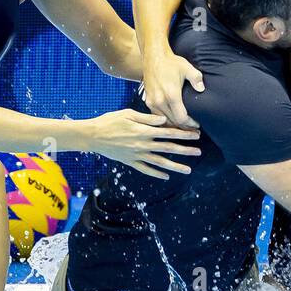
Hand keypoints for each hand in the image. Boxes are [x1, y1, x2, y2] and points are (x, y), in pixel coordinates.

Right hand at [84, 109, 200, 178]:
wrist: (92, 135)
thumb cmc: (109, 121)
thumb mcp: (128, 114)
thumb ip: (147, 118)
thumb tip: (164, 119)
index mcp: (143, 131)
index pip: (168, 132)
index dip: (184, 134)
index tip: (196, 135)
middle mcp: (142, 144)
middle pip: (168, 148)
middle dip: (185, 150)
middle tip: (199, 151)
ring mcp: (136, 155)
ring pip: (160, 162)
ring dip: (175, 166)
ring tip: (188, 169)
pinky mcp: (130, 161)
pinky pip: (145, 169)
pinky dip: (156, 173)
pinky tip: (166, 176)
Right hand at [141, 51, 204, 127]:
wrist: (153, 57)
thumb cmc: (171, 62)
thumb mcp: (187, 68)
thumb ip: (196, 79)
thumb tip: (202, 89)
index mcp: (171, 95)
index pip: (181, 118)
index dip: (190, 124)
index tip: (197, 125)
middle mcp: (160, 101)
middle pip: (173, 122)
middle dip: (184, 128)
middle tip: (194, 131)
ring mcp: (152, 102)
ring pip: (164, 121)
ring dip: (174, 126)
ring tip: (185, 128)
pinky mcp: (148, 101)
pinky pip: (157, 117)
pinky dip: (165, 121)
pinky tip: (173, 122)